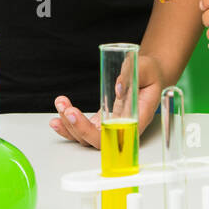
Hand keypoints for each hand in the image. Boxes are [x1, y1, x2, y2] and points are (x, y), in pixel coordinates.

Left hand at [50, 54, 165, 148]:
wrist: (148, 74)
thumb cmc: (150, 73)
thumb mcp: (145, 68)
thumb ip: (132, 75)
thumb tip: (117, 87)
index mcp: (138, 117)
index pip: (119, 136)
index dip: (101, 134)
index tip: (85, 119)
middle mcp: (123, 127)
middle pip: (99, 141)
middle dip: (79, 128)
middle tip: (68, 110)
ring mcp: (110, 126)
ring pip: (87, 137)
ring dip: (69, 124)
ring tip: (61, 103)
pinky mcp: (100, 121)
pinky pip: (82, 129)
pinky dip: (68, 125)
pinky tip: (58, 114)